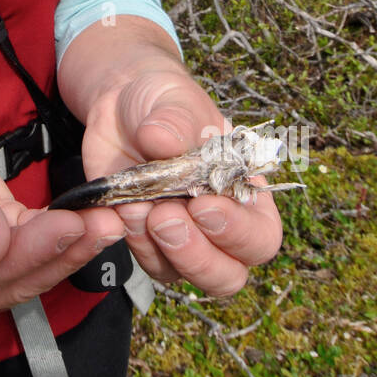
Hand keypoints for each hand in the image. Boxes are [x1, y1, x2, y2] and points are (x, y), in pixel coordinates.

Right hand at [0, 113, 125, 316]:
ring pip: (30, 273)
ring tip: (109, 221)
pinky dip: (65, 239)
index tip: (68, 225)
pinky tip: (93, 221)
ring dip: (72, 250)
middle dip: (62, 253)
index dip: (28, 252)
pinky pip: (34, 255)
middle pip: (12, 280)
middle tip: (106, 223)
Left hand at [82, 69, 282, 295]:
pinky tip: (115, 212)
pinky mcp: (139, 236)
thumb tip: (161, 141)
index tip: (202, 204)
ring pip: (179, 276)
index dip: (237, 233)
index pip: (260, 237)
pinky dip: (124, 241)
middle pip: (226, 276)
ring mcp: (176, 237)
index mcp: (245, 195)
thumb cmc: (167, 103)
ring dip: (155, 250)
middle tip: (165, 218)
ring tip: (135, 207)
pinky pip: (139, 259)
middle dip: (197, 257)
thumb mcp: (177, 100)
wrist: (122, 104)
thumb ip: (176, 120)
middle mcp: (217, 227)